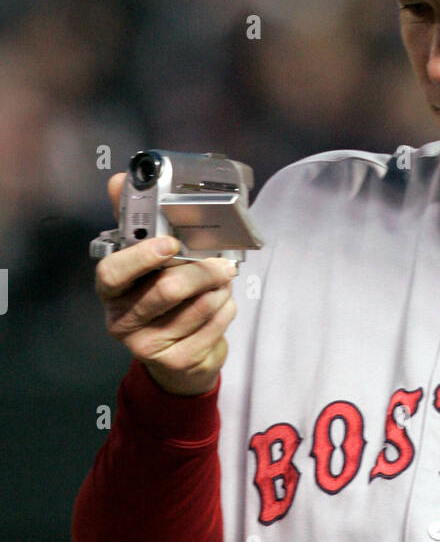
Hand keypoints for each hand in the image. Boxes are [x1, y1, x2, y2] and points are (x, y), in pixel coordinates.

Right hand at [95, 173, 238, 396]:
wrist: (179, 357)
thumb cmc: (161, 298)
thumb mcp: (146, 262)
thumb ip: (136, 221)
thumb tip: (118, 179)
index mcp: (112, 291)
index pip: (112, 274)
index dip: (141, 257)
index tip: (170, 243)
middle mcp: (121, 320)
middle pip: (164, 291)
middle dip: (201, 272)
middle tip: (223, 262)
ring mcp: (147, 345)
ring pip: (195, 309)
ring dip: (218, 290)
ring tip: (223, 280)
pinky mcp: (176, 362)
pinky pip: (212, 327)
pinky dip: (226, 310)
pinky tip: (223, 303)